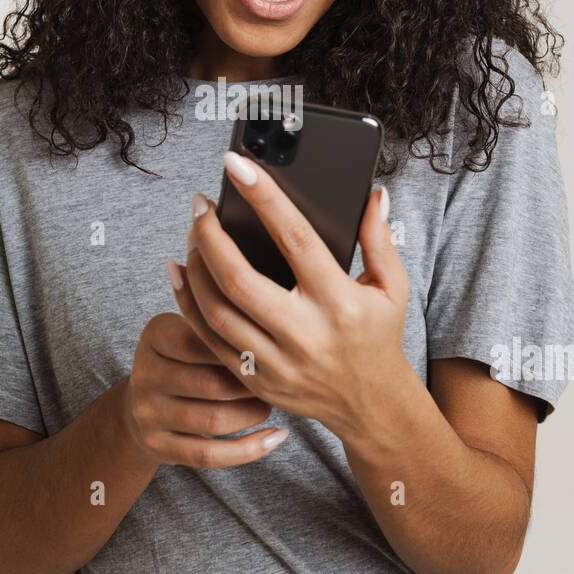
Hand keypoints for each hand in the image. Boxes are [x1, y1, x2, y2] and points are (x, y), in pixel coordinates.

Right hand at [123, 311, 290, 468]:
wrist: (141, 404)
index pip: (200, 341)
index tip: (266, 349)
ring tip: (269, 403)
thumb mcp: (190, 330)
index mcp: (154, 336)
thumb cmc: (185, 360)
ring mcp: (147, 413)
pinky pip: (208, 455)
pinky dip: (248, 450)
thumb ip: (221, 321)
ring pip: (212, 421)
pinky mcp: (157, 446)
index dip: (238, 349)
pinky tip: (274, 438)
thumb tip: (273, 310)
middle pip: (210, 383)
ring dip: (252, 414)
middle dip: (250, 384)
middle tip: (276, 379)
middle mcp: (145, 374)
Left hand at [167, 151, 410, 448]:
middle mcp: (304, 333)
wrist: (372, 407)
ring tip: (192, 234)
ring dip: (195, 267)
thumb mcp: (393, 287)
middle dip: (210, 236)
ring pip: (216, 311)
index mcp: (338, 301)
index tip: (238, 165)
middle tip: (200, 205)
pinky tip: (180, 272)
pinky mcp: (256, 380)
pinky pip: (208, 339)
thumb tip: (373, 194)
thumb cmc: (379, 336)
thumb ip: (379, 239)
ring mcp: (276, 362)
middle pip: (239, 279)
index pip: (294, 239)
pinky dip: (188, 302)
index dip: (264, 198)